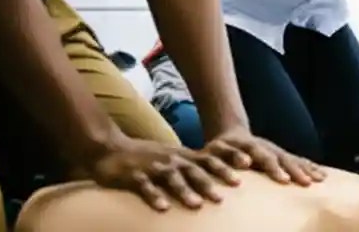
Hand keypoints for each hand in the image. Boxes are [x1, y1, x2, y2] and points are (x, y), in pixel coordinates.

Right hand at [74, 133, 231, 211]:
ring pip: (172, 179)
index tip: (249, 164)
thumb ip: (193, 167)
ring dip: (185, 191)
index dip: (229, 160)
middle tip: (234, 186)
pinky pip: (145, 188)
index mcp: (182, 156)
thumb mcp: (173, 158)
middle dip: (215, 178)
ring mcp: (152, 167)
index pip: (210, 157)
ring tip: (198, 205)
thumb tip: (218, 178)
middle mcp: (171, 160)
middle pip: (196, 169)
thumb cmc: (146, 157)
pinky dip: (154, 197)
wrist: (109, 149)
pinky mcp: (134, 177)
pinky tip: (162, 208)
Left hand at [201, 125, 324, 186]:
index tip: (284, 180)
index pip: (266, 158)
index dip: (275, 169)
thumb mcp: (220, 152)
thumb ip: (232, 157)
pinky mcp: (283, 155)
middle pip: (285, 159)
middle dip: (297, 171)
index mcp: (253, 146)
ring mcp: (278, 151)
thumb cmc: (223, 149)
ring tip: (321, 179)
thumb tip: (243, 164)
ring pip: (296, 159)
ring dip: (309, 169)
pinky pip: (300, 161)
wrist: (231, 136)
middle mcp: (269, 148)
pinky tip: (322, 175)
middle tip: (307, 182)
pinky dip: (311, 167)